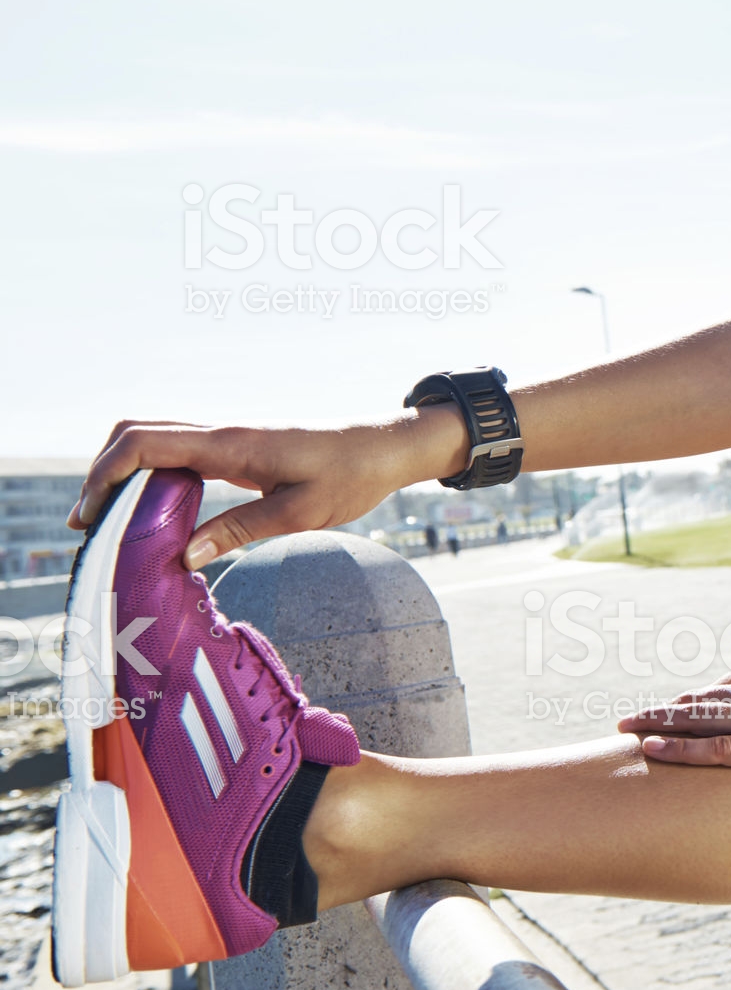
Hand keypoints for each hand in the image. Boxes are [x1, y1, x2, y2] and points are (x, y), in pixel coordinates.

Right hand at [70, 410, 468, 568]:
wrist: (384, 448)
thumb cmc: (350, 476)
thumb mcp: (299, 512)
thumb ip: (239, 530)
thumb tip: (181, 557)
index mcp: (229, 444)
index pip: (141, 443)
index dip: (101, 475)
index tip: (88, 519)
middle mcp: (220, 433)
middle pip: (134, 435)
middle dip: (100, 475)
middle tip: (92, 528)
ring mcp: (226, 438)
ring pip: (153, 440)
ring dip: (124, 476)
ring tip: (114, 527)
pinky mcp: (236, 449)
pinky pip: (179, 454)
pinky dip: (152, 477)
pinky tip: (154, 516)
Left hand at [620, 657, 730, 771]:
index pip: (717, 689)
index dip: (687, 702)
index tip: (664, 711)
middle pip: (696, 701)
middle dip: (659, 712)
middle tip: (625, 720)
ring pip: (695, 721)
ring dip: (657, 726)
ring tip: (625, 730)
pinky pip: (716, 749)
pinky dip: (681, 749)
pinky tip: (653, 750)